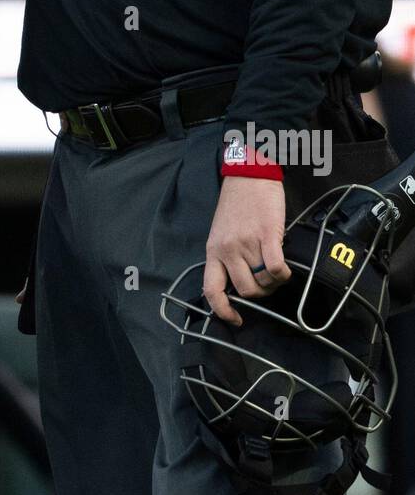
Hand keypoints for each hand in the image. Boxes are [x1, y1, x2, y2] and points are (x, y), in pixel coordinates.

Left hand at [203, 177, 291, 325]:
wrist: (249, 175)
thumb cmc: (237, 204)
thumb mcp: (221, 233)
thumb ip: (226, 257)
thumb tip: (240, 284)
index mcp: (213, 250)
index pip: (211, 290)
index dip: (222, 310)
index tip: (235, 319)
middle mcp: (227, 250)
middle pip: (246, 290)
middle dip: (260, 293)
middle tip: (267, 282)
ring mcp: (246, 243)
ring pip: (263, 281)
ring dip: (273, 282)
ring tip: (276, 269)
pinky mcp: (267, 235)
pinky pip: (276, 268)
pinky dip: (283, 274)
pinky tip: (285, 269)